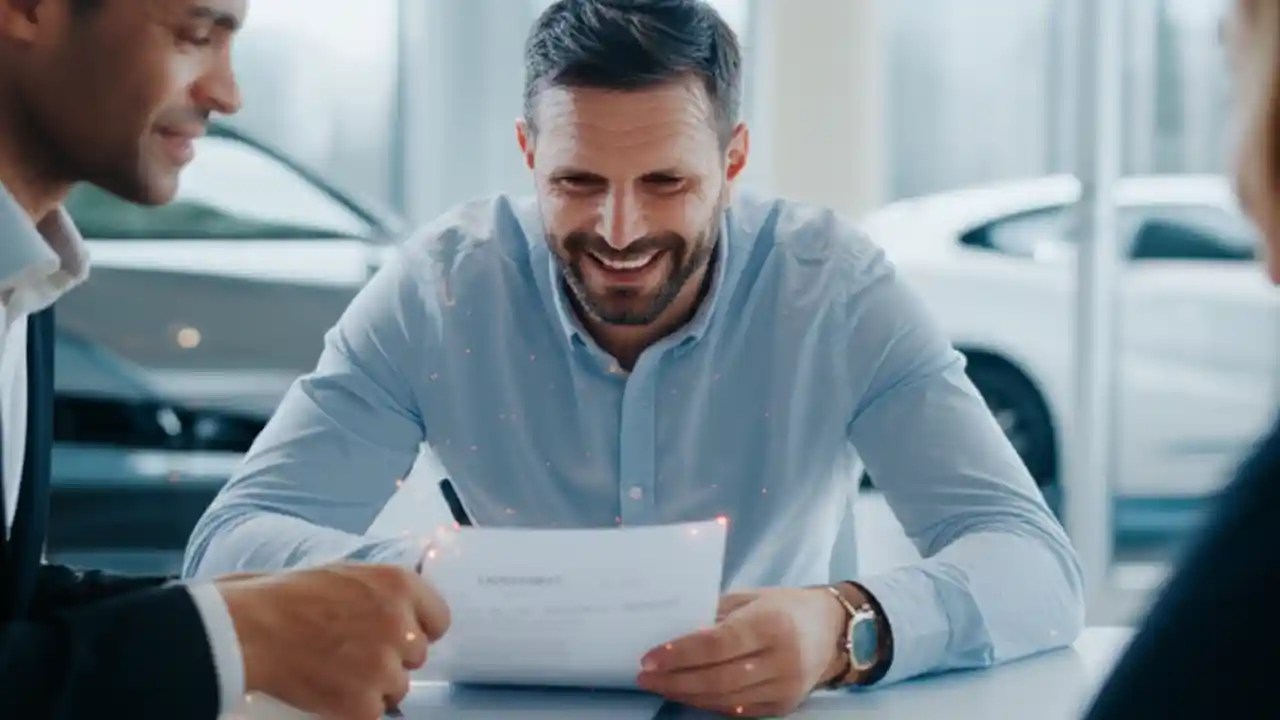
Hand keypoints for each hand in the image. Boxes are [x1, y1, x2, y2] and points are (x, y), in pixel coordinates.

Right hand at [218, 563, 450, 718]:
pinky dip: (353, 708)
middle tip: (354, 653)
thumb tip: (406, 614)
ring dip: (374, 686)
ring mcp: (384, 666)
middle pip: (418, 655)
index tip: (399, 636)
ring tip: (336, 672)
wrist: (247, 630)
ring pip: (398, 687)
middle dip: (392, 658)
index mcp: (399, 585)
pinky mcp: (363, 703)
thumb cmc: (286, 597)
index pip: (439, 619)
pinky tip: (328, 690)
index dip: (418, 629)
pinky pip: (374, 712)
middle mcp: (400, 624)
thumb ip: (383, 594)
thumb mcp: (347, 575)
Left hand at [636, 588, 844, 717]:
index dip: (681, 653)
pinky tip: (688, 695)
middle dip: (675, 680)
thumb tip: (672, 633)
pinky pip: (739, 710)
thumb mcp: (750, 598)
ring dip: (687, 695)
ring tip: (660, 686)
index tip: (649, 657)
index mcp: (771, 624)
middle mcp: (782, 659)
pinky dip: (709, 704)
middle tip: (645, 677)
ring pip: (726, 699)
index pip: (718, 644)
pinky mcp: (786, 706)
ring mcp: (786, 687)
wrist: (832, 628)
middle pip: (718, 678)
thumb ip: (714, 615)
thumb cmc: (783, 606)